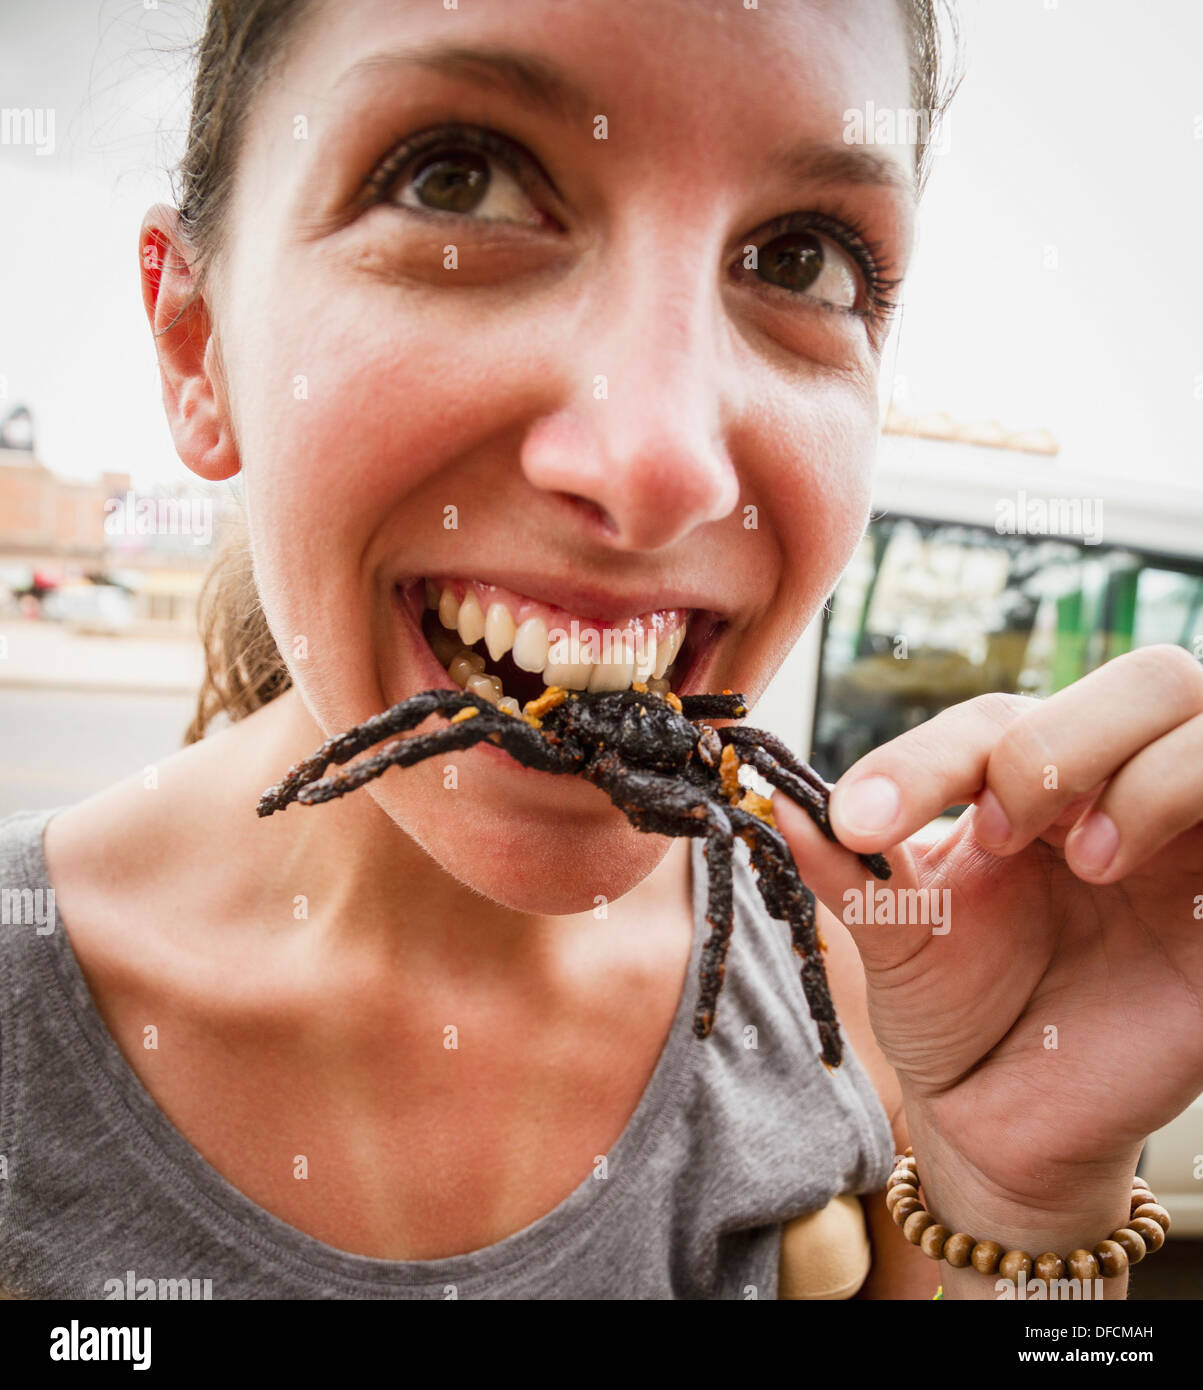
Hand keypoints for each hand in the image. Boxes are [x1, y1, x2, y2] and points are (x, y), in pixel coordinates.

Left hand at [773, 644, 1202, 1225]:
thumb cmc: (954, 1013)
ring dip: (1135, 770)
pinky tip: (1121, 870)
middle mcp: (1120, 792)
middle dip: (1056, 741)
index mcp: (1034, 784)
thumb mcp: (893, 932)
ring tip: (1080, 859)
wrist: (1006, 1122)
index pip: (1000, 720)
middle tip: (995, 831)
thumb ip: (846, 861)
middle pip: (1141, 682)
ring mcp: (1186, 841)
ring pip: (1199, 716)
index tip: (859, 820)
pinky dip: (1185, 798)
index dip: (928, 755)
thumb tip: (776, 794)